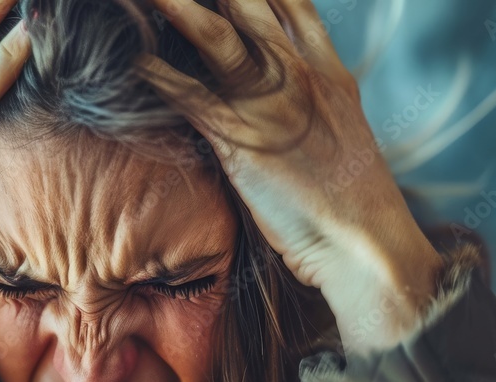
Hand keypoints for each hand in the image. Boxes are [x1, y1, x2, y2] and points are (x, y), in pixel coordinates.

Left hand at [136, 0, 442, 352]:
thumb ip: (309, 102)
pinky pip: (188, 96)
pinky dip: (156, 76)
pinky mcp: (240, 139)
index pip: (289, 1)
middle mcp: (297, 72)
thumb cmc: (352, 200)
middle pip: (248, 2)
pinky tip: (129, 60)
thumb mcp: (340, 132)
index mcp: (325, 68)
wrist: (366, 243)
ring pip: (213, 35)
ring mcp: (268, 102)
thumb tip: (278, 97)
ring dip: (174, 8)